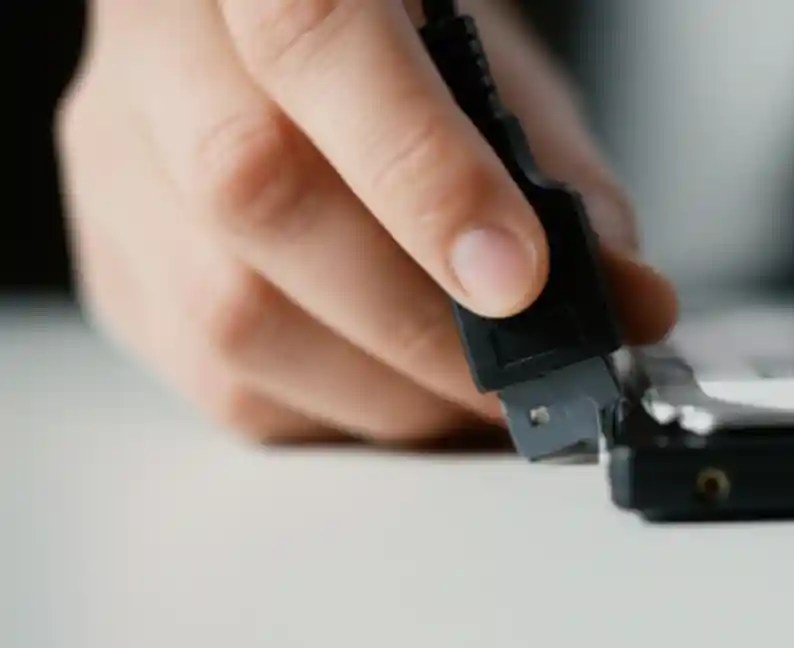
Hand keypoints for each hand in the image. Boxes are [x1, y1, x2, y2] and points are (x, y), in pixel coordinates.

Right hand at [57, 0, 675, 444]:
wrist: (289, 37)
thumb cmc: (404, 46)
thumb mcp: (496, 75)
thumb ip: (557, 180)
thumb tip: (627, 306)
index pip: (312, 43)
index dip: (420, 172)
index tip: (521, 278)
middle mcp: (161, 47)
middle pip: (256, 192)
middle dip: (419, 322)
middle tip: (528, 379)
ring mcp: (119, 159)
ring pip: (226, 311)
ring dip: (384, 390)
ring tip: (478, 400)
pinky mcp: (116, 261)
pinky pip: (215, 379)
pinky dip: (332, 412)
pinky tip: (399, 394)